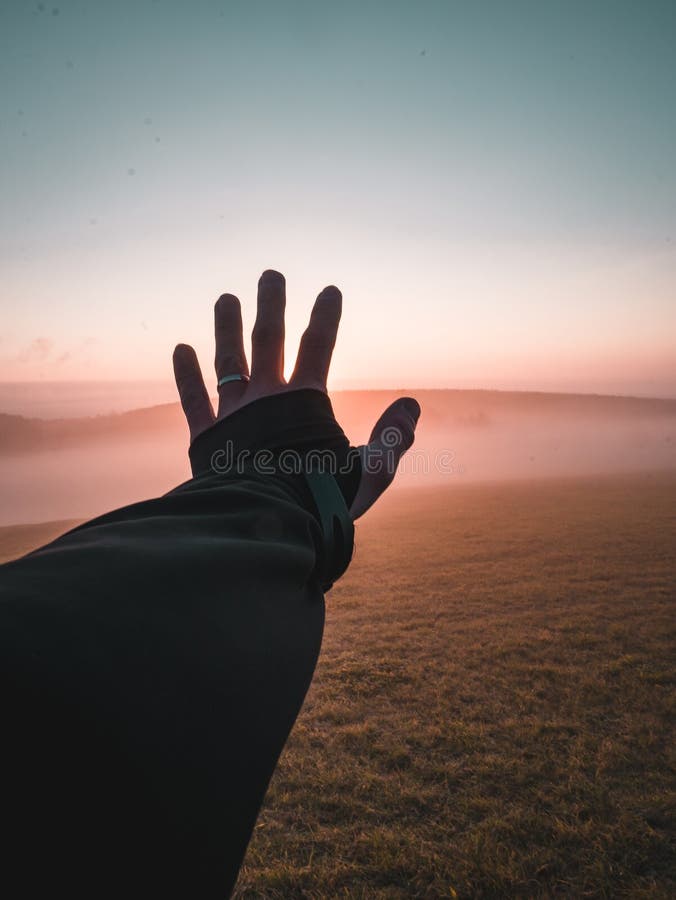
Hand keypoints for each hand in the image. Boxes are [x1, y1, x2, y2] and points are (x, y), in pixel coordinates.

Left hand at [173, 269, 419, 518]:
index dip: (326, 317)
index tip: (329, 290)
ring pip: (229, 361)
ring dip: (227, 328)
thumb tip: (411, 405)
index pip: (319, 348)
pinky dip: (187, 374)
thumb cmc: (321, 507)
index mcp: (305, 404)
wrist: (263, 532)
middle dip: (272, 306)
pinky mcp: (207, 438)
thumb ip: (392, 440)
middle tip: (270, 275)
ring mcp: (234, 416)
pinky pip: (194, 400)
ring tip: (225, 298)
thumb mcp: (369, 475)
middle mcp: (266, 400)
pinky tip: (180, 348)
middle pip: (269, 340)